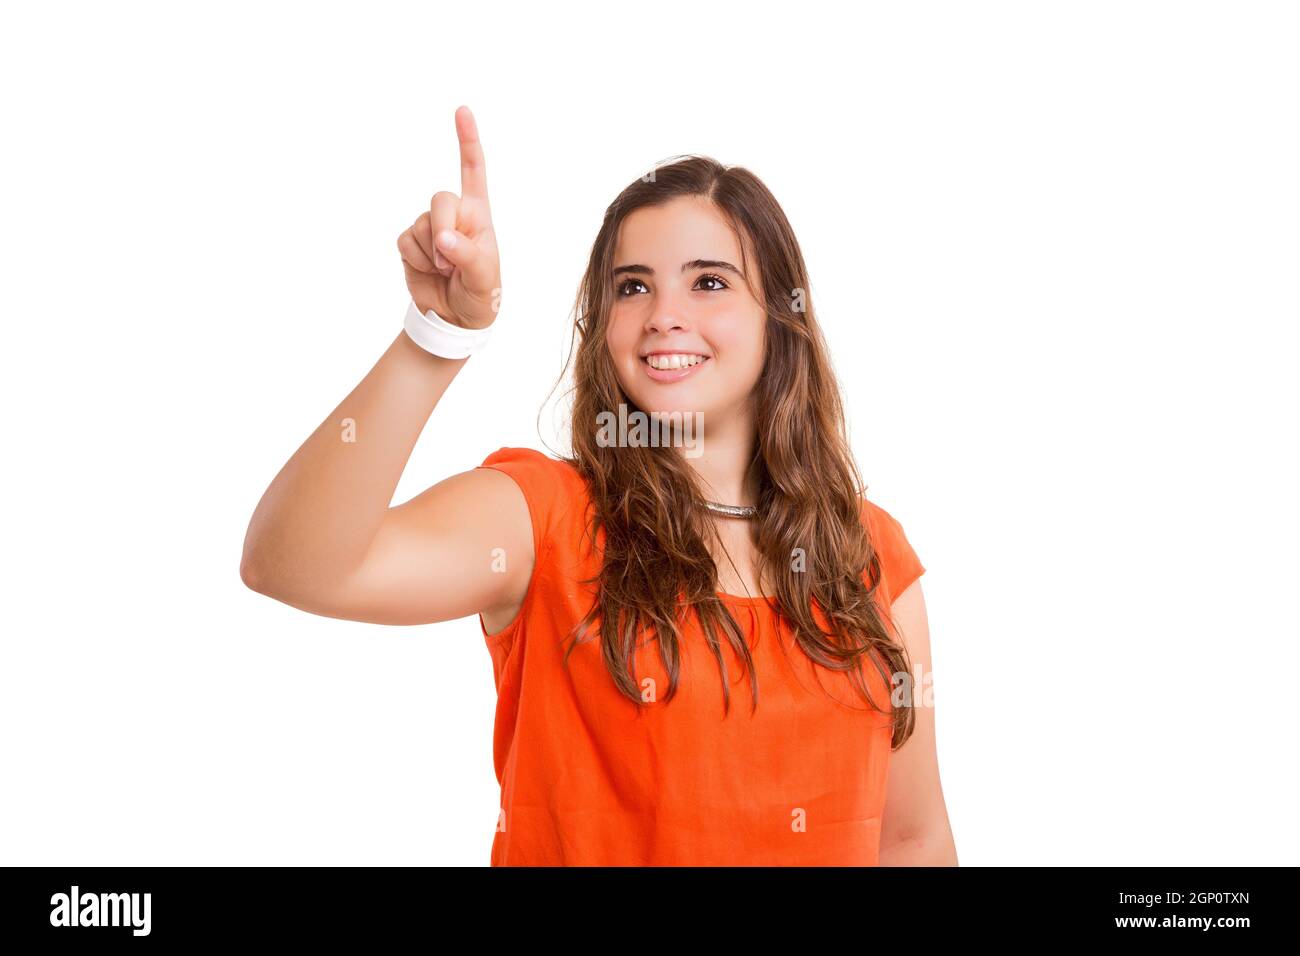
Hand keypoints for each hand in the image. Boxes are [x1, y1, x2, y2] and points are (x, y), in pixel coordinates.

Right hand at [397, 106, 500, 330]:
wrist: (454, 318)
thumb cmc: (480, 295)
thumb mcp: (484, 279)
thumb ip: (467, 256)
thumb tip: (443, 238)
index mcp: (479, 215)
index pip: (473, 171)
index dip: (467, 141)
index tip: (462, 110)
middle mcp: (454, 215)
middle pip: (440, 198)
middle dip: (442, 228)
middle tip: (449, 260)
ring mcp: (430, 227)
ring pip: (420, 223)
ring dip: (430, 253)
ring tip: (444, 272)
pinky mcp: (410, 243)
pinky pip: (405, 241)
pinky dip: (416, 260)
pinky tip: (428, 272)